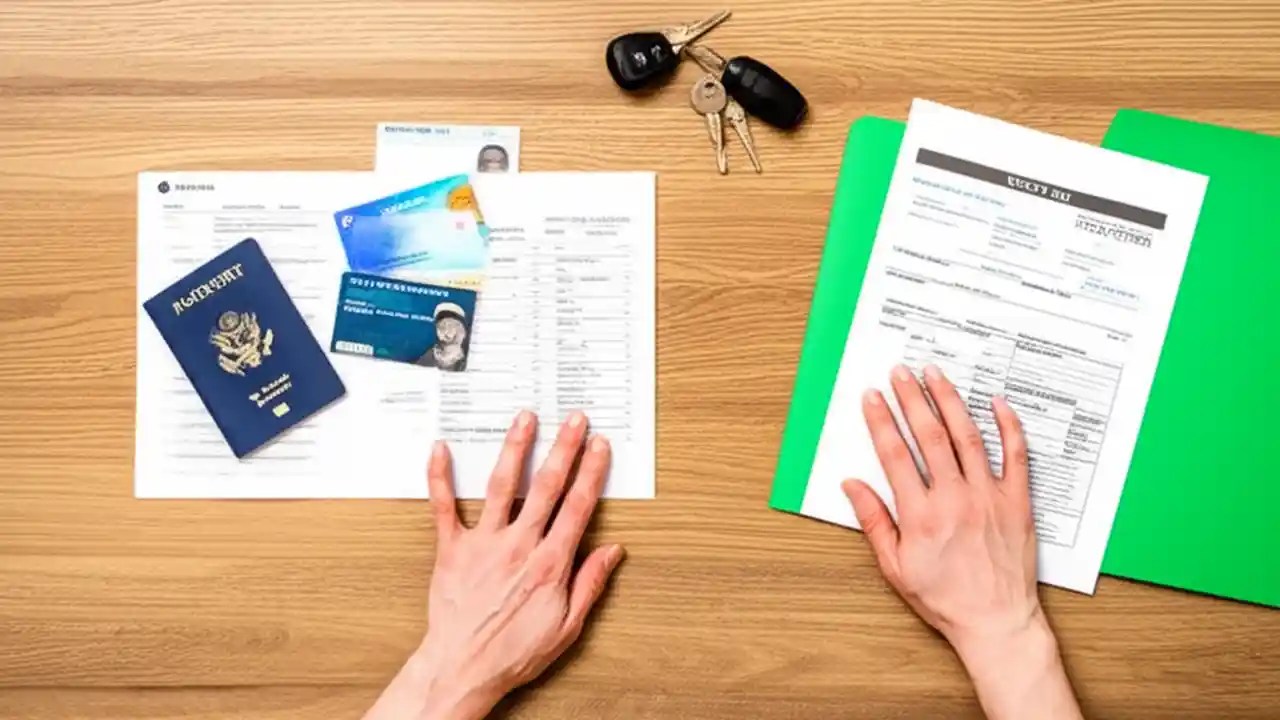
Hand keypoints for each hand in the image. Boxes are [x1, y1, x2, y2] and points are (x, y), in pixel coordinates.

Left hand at [365, 410, 623, 719]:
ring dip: (515, 449)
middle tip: (574, 420)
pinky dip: (439, 477)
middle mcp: (519, 546)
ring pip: (501, 486)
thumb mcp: (567, 627)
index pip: (578, 507)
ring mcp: (484, 544)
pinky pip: (443, 507)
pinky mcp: (452, 550)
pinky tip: (440, 450)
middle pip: (546, 486)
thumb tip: (613, 552)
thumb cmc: (514, 653)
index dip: (591, 473)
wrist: (464, 669)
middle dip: (564, 449)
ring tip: (525, 418)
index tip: (599, 447)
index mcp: (550, 564)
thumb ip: (590, 584)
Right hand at [843, 365, 1081, 719]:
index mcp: (921, 516)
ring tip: (936, 375)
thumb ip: (874, 521)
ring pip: (967, 437)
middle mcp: (954, 500)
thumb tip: (853, 485)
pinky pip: (1015, 455)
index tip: (873, 396)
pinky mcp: (1017, 502)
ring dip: (949, 401)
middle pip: (929, 436)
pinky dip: (1007, 426)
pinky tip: (996, 402)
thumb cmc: (944, 599)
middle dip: (911, 398)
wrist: (996, 622)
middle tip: (900, 372)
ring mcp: (988, 498)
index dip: (881, 421)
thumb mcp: (895, 567)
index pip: (895, 454)